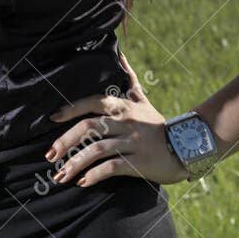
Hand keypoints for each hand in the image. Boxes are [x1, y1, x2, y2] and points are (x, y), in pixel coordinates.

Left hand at [43, 60, 186, 187]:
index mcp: (124, 107)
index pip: (93, 102)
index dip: (72, 109)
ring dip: (75, 163)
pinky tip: (83, 182)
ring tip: (61, 176)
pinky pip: (112, 168)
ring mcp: (132, 142)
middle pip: (89, 127)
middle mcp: (126, 122)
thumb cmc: (160, 125)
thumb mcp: (144, 101)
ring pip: (97, 150)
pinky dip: (95, 175)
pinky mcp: (139, 162)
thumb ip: (130, 80)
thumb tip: (120, 55)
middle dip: (65, 142)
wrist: (189, 146)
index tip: (53, 119)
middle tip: (49, 156)